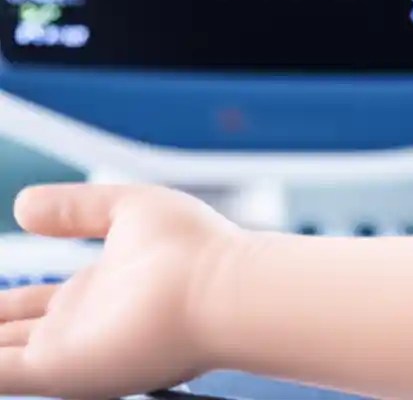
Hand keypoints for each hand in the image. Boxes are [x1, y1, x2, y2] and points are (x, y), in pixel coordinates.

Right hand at [0, 183, 244, 398]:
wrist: (225, 287)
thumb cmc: (195, 248)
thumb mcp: (128, 208)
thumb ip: (75, 209)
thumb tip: (22, 205)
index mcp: (93, 295)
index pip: (21, 307)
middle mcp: (76, 330)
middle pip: (1, 336)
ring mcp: (66, 354)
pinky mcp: (61, 371)